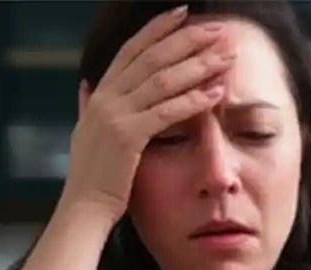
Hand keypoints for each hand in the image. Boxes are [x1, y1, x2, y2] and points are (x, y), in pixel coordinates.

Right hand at [62, 5, 231, 223]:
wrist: (85, 208)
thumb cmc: (95, 177)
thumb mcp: (89, 134)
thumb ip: (91, 107)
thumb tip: (88, 84)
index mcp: (100, 94)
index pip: (131, 50)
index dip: (157, 29)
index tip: (182, 13)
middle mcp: (105, 97)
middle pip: (151, 57)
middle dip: (186, 40)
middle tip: (217, 30)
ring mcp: (115, 115)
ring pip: (162, 80)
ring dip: (198, 65)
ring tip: (226, 56)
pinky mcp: (129, 136)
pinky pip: (167, 112)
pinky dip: (194, 99)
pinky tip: (217, 92)